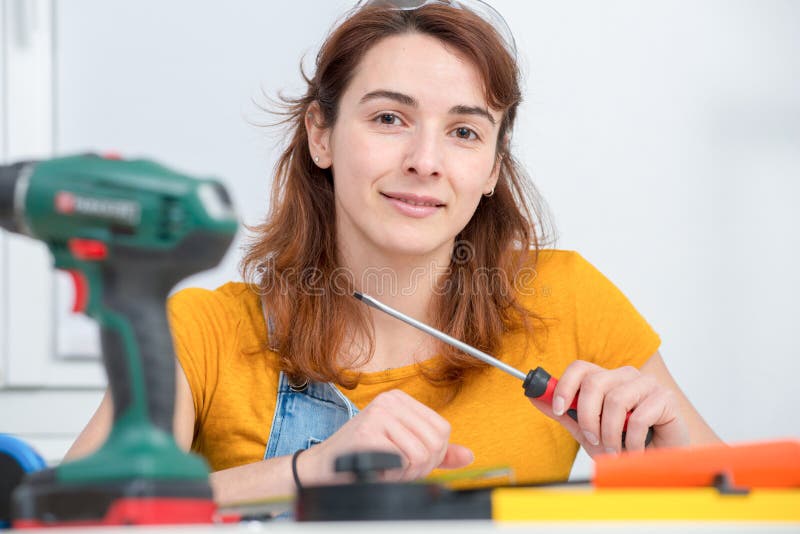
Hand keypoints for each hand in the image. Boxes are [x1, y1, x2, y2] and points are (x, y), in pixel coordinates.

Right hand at [299, 389, 473, 484]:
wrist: (323, 470)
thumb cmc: (363, 459)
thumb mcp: (404, 449)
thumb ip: (436, 452)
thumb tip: (468, 456)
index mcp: (401, 400)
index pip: (442, 429)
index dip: (433, 454)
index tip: (411, 461)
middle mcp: (390, 401)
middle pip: (435, 441)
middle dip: (421, 466)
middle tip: (398, 468)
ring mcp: (378, 414)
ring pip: (421, 453)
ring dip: (406, 473)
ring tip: (387, 468)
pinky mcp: (368, 432)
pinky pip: (402, 460)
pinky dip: (393, 474)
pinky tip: (377, 469)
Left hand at [529, 361, 688, 455]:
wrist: (659, 462)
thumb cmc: (624, 443)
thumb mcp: (588, 431)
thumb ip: (566, 414)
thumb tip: (536, 397)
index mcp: (606, 379)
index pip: (580, 368)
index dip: (565, 385)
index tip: (559, 409)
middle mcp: (625, 376)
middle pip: (595, 383)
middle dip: (587, 417)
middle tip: (592, 439)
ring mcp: (647, 384)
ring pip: (616, 400)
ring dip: (610, 433)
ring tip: (614, 450)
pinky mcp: (665, 399)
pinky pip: (639, 417)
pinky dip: (632, 441)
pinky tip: (634, 450)